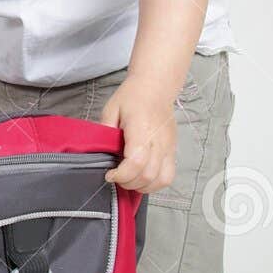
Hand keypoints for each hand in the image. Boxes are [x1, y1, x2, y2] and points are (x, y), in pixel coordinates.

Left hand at [99, 77, 177, 192]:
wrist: (156, 87)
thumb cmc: (133, 96)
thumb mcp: (111, 109)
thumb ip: (105, 132)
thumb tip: (100, 152)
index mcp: (141, 128)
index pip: (136, 162)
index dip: (121, 175)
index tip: (109, 174)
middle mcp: (159, 140)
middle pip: (148, 175)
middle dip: (128, 182)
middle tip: (116, 176)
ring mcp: (168, 147)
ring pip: (161, 179)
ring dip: (142, 186)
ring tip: (129, 179)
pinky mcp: (172, 150)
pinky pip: (168, 176)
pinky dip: (155, 183)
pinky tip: (142, 178)